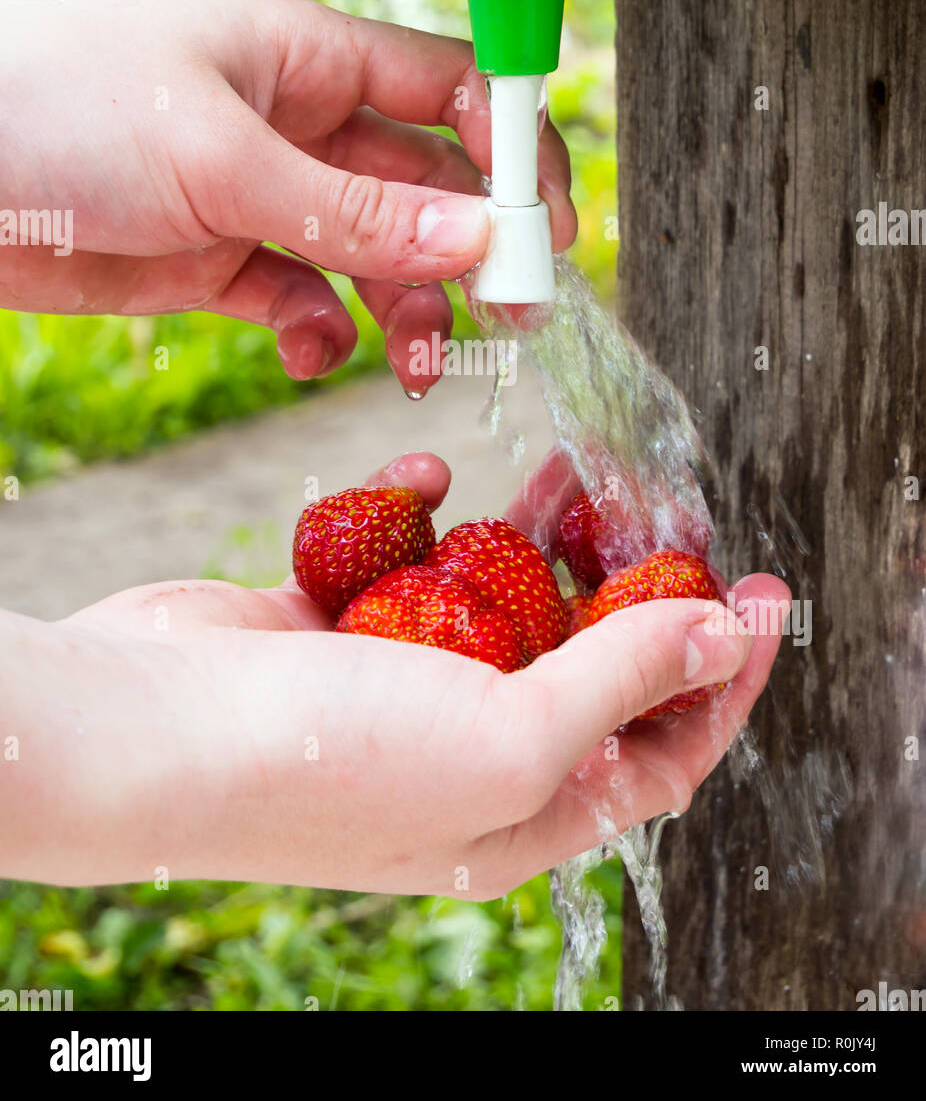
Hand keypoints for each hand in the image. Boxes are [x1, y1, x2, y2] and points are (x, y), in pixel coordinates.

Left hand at [0, 0, 574, 392]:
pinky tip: (306, 355)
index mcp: (310, 58)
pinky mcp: (222, 263)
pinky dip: (320, 336)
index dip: (511, 152)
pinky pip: (305, 304)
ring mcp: (264, 198)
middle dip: (471, 253)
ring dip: (407, 312)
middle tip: (508, 319)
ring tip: (415, 362)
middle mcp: (299, 126)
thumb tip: (477, 241)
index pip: (450, 90)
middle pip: (425, 189)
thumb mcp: (221, 157)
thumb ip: (351, 211)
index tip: (543, 228)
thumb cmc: (60, 107)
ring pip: (374, 259)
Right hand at [4, 454, 786, 894]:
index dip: (724, 678)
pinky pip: (404, 564)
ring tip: (576, 478)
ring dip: (535, 542)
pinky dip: (422, 516)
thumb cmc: (323, 761)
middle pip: (583, 667)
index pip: (660, 753)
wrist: (148, 728)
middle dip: (631, 591)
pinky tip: (428, 475)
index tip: (767, 591)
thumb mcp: (508, 734)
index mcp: (519, 810)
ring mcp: (396, 688)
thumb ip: (622, 679)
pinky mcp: (335, 629)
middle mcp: (464, 754)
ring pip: (495, 606)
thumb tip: (727, 638)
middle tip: (669, 515)